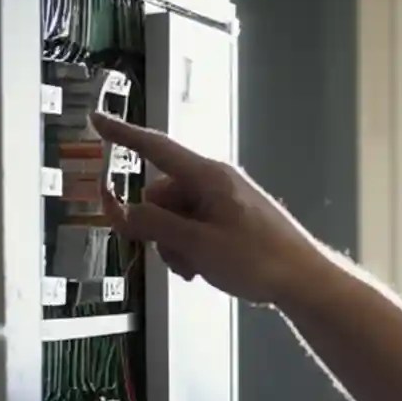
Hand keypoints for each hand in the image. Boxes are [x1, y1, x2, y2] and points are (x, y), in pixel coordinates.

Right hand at [92, 113, 328, 304]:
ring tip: (196, 269)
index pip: (157, 149)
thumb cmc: (257, 259)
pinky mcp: (235, 220)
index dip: (124, 135)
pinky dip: (191, 247)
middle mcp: (217, 182)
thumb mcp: (197, 244)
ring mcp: (227, 201)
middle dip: (157, 227)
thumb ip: (155, 225)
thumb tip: (124, 210)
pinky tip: (204, 270)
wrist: (304, 281)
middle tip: (177, 258)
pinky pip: (196, 227)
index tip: (96, 119)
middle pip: (162, 195)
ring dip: (174, 244)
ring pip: (176, 216)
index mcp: (209, 177)